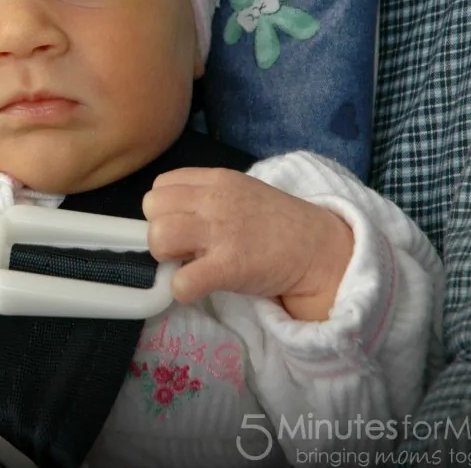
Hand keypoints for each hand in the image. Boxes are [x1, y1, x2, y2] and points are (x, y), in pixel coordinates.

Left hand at [143, 168, 353, 319]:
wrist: (319, 250)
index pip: (160, 186)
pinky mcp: (229, 267)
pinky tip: (200, 287)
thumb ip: (205, 198)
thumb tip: (170, 218)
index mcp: (216, 180)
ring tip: (191, 264)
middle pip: (151, 208)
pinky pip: (181, 281)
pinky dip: (183, 290)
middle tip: (184, 248)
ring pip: (157, 238)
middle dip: (160, 231)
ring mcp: (221, 232)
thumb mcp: (239, 194)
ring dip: (167, 258)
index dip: (164, 210)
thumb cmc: (277, 225)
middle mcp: (214, 200)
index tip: (182, 225)